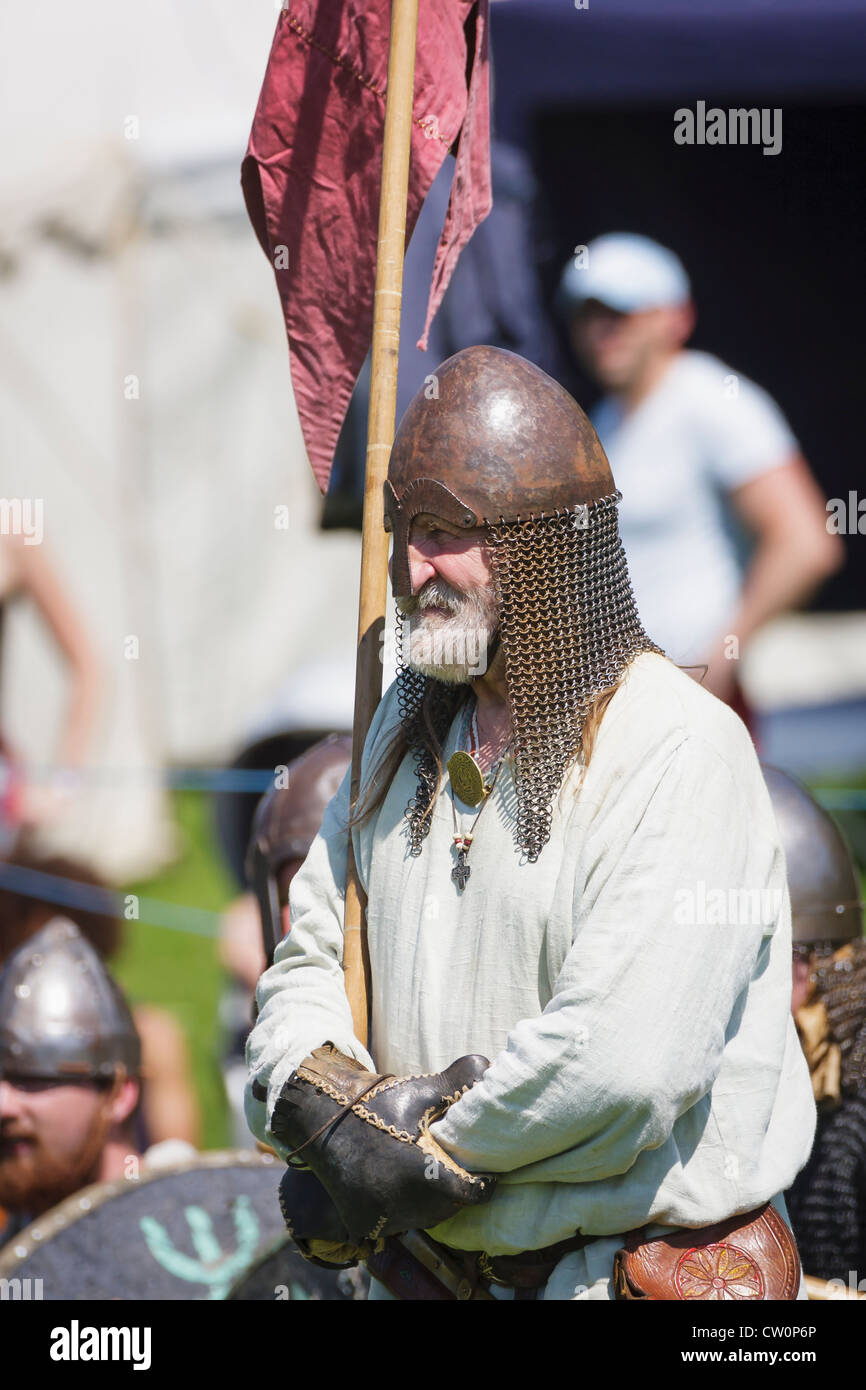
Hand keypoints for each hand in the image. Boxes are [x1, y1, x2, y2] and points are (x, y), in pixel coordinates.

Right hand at [272, 1045, 495, 1243]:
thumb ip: (461, 1080)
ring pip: (423, 1219)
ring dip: (430, 1203)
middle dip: (456, 1191)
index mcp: (420, 1173)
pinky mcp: (362, 1225)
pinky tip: (400, 1187)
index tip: (487, 1174)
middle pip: (448, 1209)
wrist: (323, 1118)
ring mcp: (379, 1218)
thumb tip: (491, 1067)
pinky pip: (396, 1226)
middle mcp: (400, 1203)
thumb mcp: (421, 1089)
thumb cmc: (377, 1103)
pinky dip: (404, 1211)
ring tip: (428, 1177)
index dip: (483, 1183)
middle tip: (455, 1169)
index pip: (470, 1193)